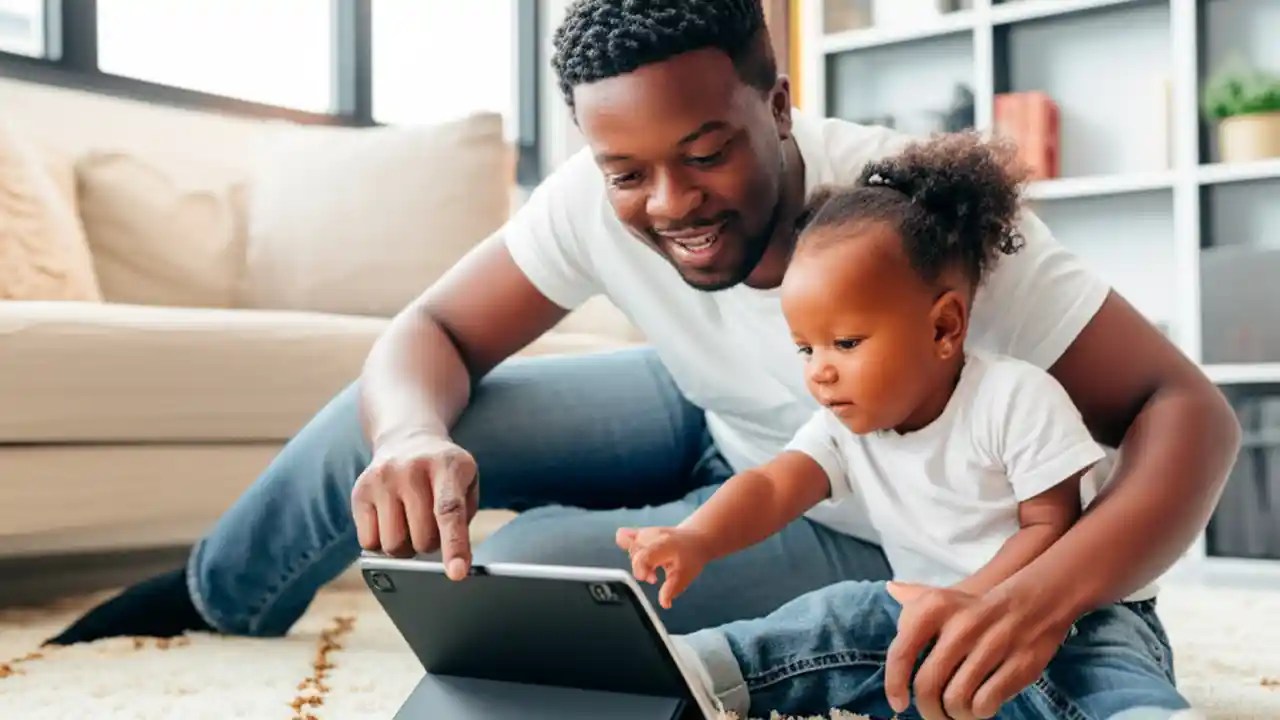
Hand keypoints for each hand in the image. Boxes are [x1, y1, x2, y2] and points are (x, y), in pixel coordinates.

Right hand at [352, 431, 478, 579]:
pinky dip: (383, 543)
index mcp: (447, 466)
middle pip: (421, 537)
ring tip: (412, 524)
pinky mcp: (359, 492)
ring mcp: (381, 479)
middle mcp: (411, 469)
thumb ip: (462, 521)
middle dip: (432, 544)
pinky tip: (392, 521)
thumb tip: (453, 566)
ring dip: (407, 546)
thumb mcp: (467, 484)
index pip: (449, 511)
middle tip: (433, 526)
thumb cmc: (443, 472)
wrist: (407, 439)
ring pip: (393, 545)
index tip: (458, 573)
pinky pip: (369, 543)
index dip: (454, 545)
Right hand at [615, 527, 711, 608]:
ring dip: (637, 561)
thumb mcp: (685, 576)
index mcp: (663, 546)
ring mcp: (645, 532)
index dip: (639, 568)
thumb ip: (671, 589)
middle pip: (633, 553)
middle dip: (640, 568)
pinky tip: (639, 557)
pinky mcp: (640, 532)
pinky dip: (628, 548)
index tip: (646, 579)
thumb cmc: (691, 558)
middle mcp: (652, 536)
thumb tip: (664, 604)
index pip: (643, 555)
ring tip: (651, 569)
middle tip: (654, 577)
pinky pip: (624, 536)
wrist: (697, 538)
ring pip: (629, 548)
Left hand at [884, 581, 1072, 719]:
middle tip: (933, 715)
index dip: (894, 684)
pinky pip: (985, 703)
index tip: (899, 703)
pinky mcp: (1019, 665)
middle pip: (928, 684)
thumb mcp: (944, 597)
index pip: (901, 652)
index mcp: (935, 608)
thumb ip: (913, 599)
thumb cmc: (975, 608)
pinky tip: (980, 706)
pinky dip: (979, 712)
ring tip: (957, 712)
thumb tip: (892, 588)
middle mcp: (961, 625)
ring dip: (954, 714)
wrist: (1035, 601)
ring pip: (956, 699)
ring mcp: (992, 645)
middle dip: (927, 710)